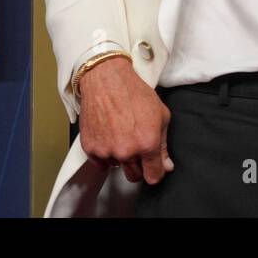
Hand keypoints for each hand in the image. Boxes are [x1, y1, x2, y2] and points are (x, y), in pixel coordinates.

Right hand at [76, 56, 173, 184]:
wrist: (106, 80)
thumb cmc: (134, 93)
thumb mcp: (161, 115)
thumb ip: (163, 145)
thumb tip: (166, 166)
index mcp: (147, 143)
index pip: (153, 176)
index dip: (155, 172)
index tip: (154, 168)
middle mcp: (126, 151)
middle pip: (134, 176)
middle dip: (138, 166)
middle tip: (137, 147)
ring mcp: (107, 151)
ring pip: (117, 168)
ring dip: (120, 158)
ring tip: (121, 135)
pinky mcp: (90, 149)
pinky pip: (101, 163)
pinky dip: (105, 154)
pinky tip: (109, 136)